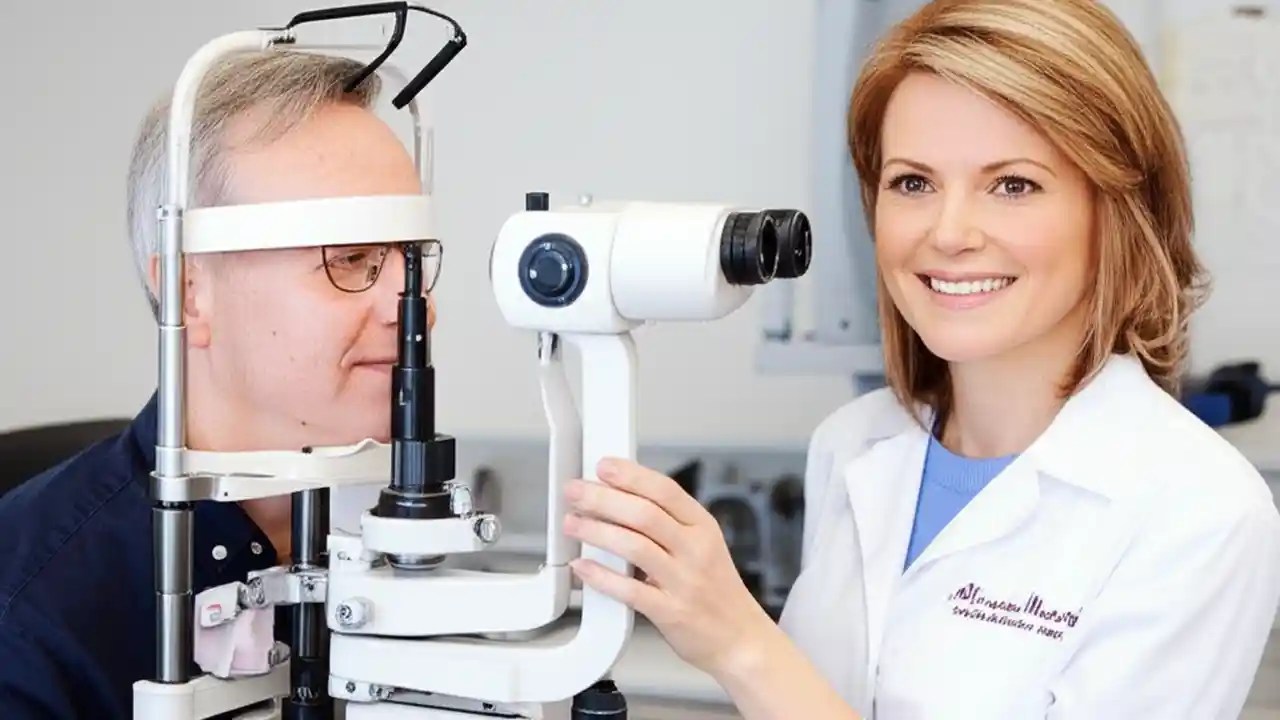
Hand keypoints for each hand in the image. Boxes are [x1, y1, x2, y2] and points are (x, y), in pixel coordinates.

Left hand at [564, 457, 776, 678]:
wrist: (741, 638)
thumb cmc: (717, 592)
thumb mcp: (704, 546)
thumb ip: (669, 524)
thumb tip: (621, 499)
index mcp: (703, 527)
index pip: (665, 490)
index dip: (631, 475)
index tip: (604, 467)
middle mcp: (695, 550)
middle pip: (644, 514)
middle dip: (602, 498)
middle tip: (575, 492)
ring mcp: (684, 582)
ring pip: (634, 546)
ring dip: (596, 531)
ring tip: (573, 524)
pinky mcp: (671, 612)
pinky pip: (629, 590)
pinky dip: (600, 576)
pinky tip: (582, 567)